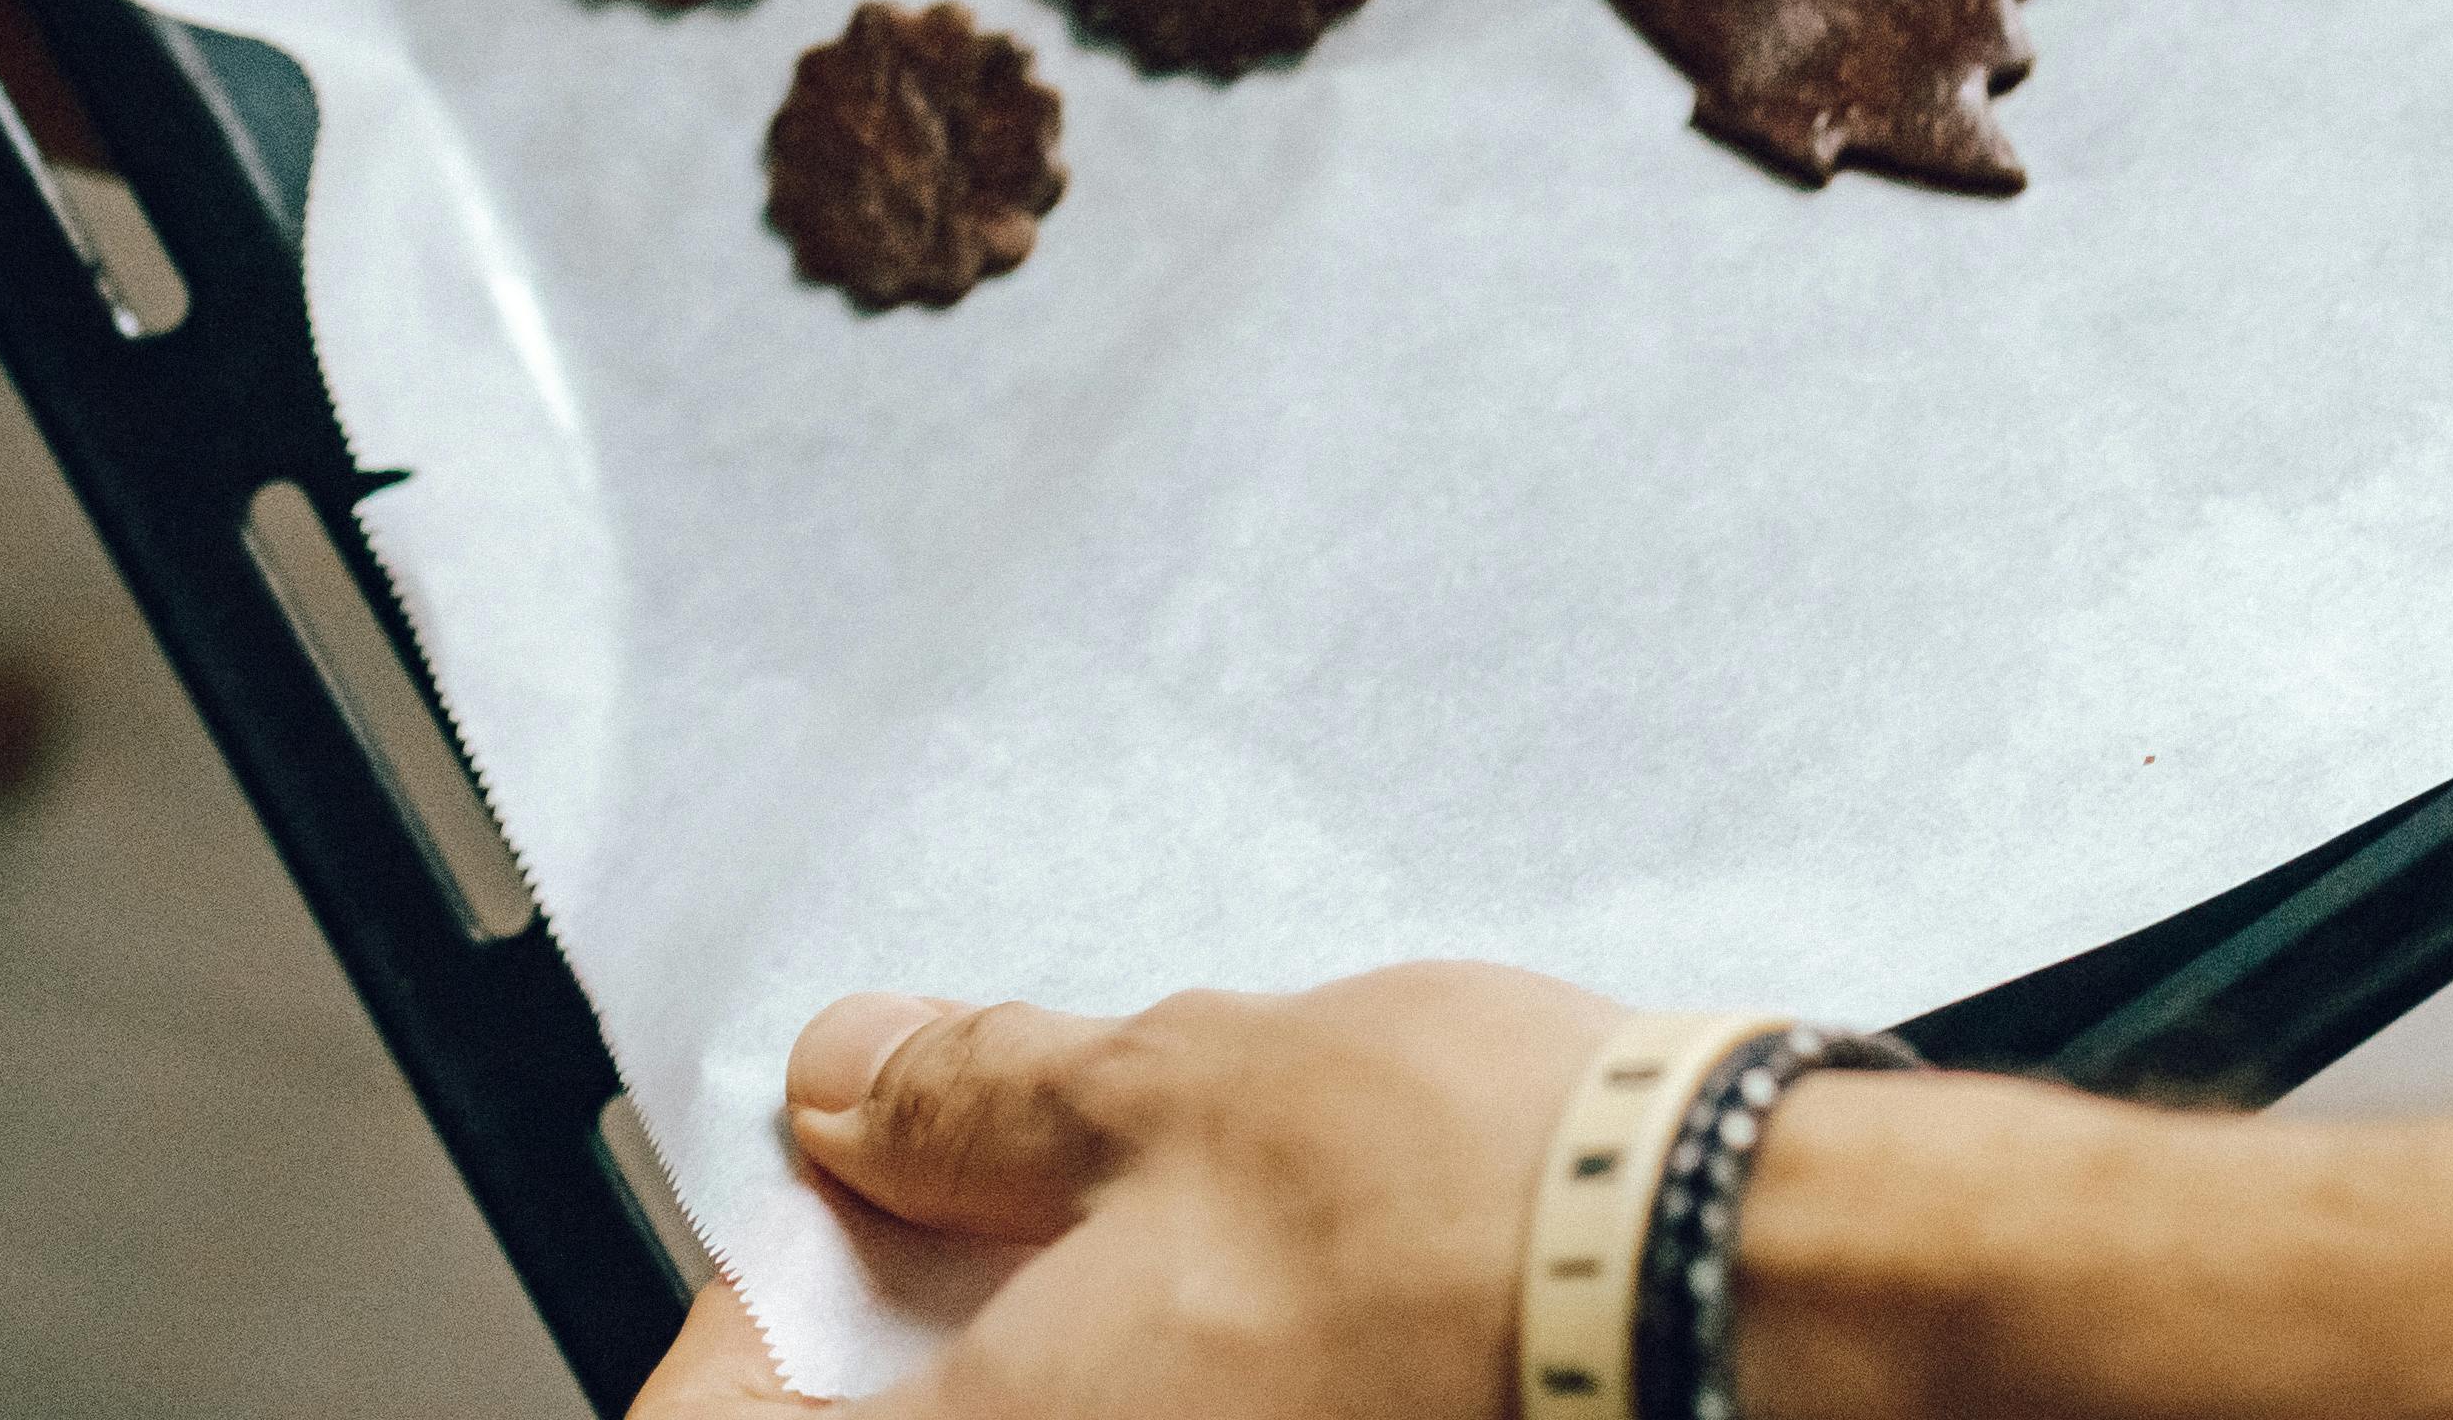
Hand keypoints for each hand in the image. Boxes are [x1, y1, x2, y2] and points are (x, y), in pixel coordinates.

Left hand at [691, 966, 1606, 1417]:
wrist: (1715, 1288)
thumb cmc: (1456, 1207)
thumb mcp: (1169, 1082)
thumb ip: (972, 1100)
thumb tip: (851, 1084)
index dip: (737, 1324)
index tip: (822, 1204)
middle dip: (910, 1323)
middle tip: (970, 1181)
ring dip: (1051, 1343)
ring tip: (1138, 1210)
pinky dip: (1171, 1370)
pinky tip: (1243, 1281)